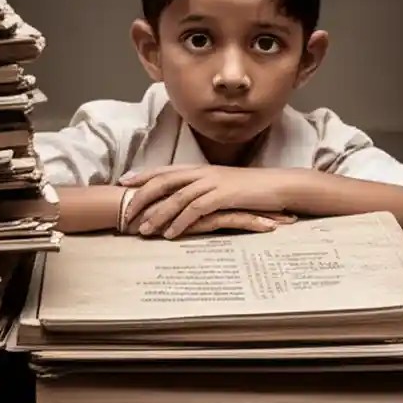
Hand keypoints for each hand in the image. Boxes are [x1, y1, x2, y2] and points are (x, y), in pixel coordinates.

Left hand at [120, 165, 293, 238]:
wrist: (278, 186)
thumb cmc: (251, 189)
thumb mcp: (223, 185)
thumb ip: (203, 189)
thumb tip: (185, 200)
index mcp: (201, 169)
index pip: (165, 169)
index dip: (143, 175)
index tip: (123, 182)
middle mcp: (203, 172)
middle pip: (164, 181)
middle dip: (142, 196)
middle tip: (125, 213)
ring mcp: (213, 182)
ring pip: (177, 197)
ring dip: (158, 215)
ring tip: (144, 231)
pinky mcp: (224, 196)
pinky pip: (196, 209)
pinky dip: (181, 222)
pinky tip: (171, 234)